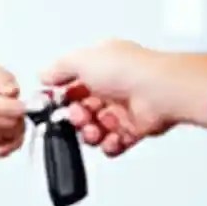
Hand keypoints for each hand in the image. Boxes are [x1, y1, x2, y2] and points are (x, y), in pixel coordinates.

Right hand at [41, 39, 206, 156]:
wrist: (161, 92)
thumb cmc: (130, 70)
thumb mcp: (82, 60)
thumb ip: (60, 68)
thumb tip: (45, 75)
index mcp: (101, 66)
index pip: (73, 85)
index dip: (61, 97)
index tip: (53, 105)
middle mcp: (113, 87)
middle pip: (83, 110)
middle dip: (76, 118)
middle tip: (79, 117)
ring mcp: (124, 109)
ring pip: (96, 129)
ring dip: (91, 134)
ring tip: (95, 130)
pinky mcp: (135, 128)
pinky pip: (115, 143)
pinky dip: (110, 145)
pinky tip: (110, 139)